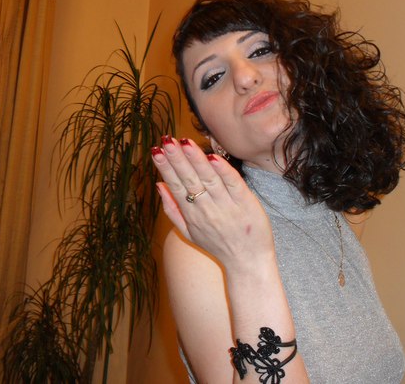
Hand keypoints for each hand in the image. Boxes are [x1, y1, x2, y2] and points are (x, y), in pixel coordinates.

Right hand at [151, 136, 274, 271]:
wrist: (248, 264)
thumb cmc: (218, 246)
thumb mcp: (189, 233)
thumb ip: (172, 209)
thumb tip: (158, 185)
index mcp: (192, 214)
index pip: (176, 186)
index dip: (165, 168)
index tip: (156, 150)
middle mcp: (207, 209)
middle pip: (189, 180)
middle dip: (177, 159)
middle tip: (166, 141)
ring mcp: (226, 206)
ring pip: (208, 178)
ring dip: (196, 159)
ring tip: (184, 143)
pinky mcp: (246, 203)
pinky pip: (232, 183)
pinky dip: (223, 170)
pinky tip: (212, 157)